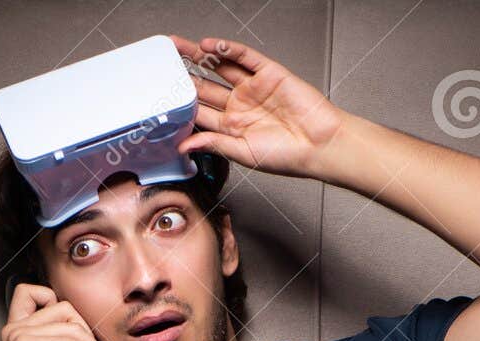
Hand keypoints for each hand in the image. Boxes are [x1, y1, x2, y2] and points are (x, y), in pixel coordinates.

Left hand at [170, 35, 347, 179]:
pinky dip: (227, 50)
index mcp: (231, 127)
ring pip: (221, 67)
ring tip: (179, 48)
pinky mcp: (269, 74)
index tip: (159, 97)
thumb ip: (214, 145)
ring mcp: (253, 88)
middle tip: (163, 65)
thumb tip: (185, 147)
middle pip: (205, 86)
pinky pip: (244, 57)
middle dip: (184, 75)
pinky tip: (209, 46)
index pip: (198, 112)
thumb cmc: (287, 156)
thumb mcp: (243, 154)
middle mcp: (239, 105)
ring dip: (200, 57)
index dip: (180, 104)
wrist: (319, 145)